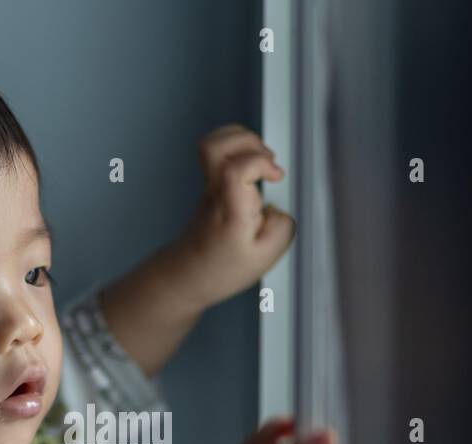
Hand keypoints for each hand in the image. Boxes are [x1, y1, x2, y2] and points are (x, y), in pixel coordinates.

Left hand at [171, 124, 294, 311]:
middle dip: (251, 142)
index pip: (236, 168)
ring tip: (260, 159)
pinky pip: (217, 153)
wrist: (189, 274)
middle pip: (216, 145)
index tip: (276, 176)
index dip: (261, 163)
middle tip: (268, 162)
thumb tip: (280, 207)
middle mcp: (216, 191)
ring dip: (243, 140)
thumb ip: (282, 226)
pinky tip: (251, 164)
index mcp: (231, 209)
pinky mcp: (210, 185)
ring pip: (213, 143)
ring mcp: (209, 186)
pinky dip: (237, 148)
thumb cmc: (221, 269)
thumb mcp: (266, 257)